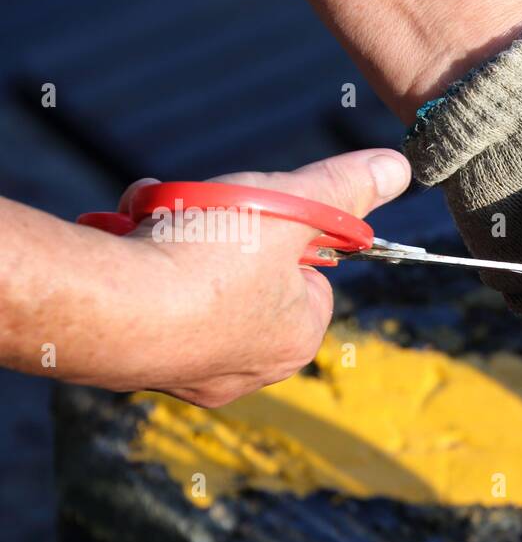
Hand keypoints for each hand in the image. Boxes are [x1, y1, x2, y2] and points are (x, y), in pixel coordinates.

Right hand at [115, 149, 409, 406]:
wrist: (106, 310)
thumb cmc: (207, 263)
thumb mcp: (290, 208)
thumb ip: (342, 187)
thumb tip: (395, 169)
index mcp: (296, 338)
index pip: (309, 276)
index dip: (285, 234)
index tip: (258, 213)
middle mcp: (249, 369)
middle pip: (247, 277)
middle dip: (222, 230)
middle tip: (199, 208)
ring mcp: (190, 372)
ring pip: (192, 287)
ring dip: (175, 239)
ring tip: (157, 220)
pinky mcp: (138, 365)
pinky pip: (148, 304)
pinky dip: (139, 268)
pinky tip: (125, 247)